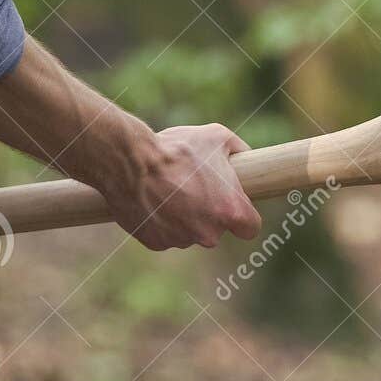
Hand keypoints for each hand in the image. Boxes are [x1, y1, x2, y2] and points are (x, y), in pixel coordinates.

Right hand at [97, 123, 261, 250]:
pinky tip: (153, 199)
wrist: (129, 162)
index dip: (243, 215)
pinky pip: (166, 235)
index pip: (250, 228)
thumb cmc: (176, 149)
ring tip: (169, 189)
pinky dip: (162, 221)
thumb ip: (239, 149)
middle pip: (216, 229)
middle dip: (209, 212)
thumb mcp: (217, 136)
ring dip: (184, 216)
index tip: (233, 205)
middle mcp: (210, 233)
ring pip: (190, 232)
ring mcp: (183, 241)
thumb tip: (247, 157)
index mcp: (232, 211)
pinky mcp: (158, 243)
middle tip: (193, 187)